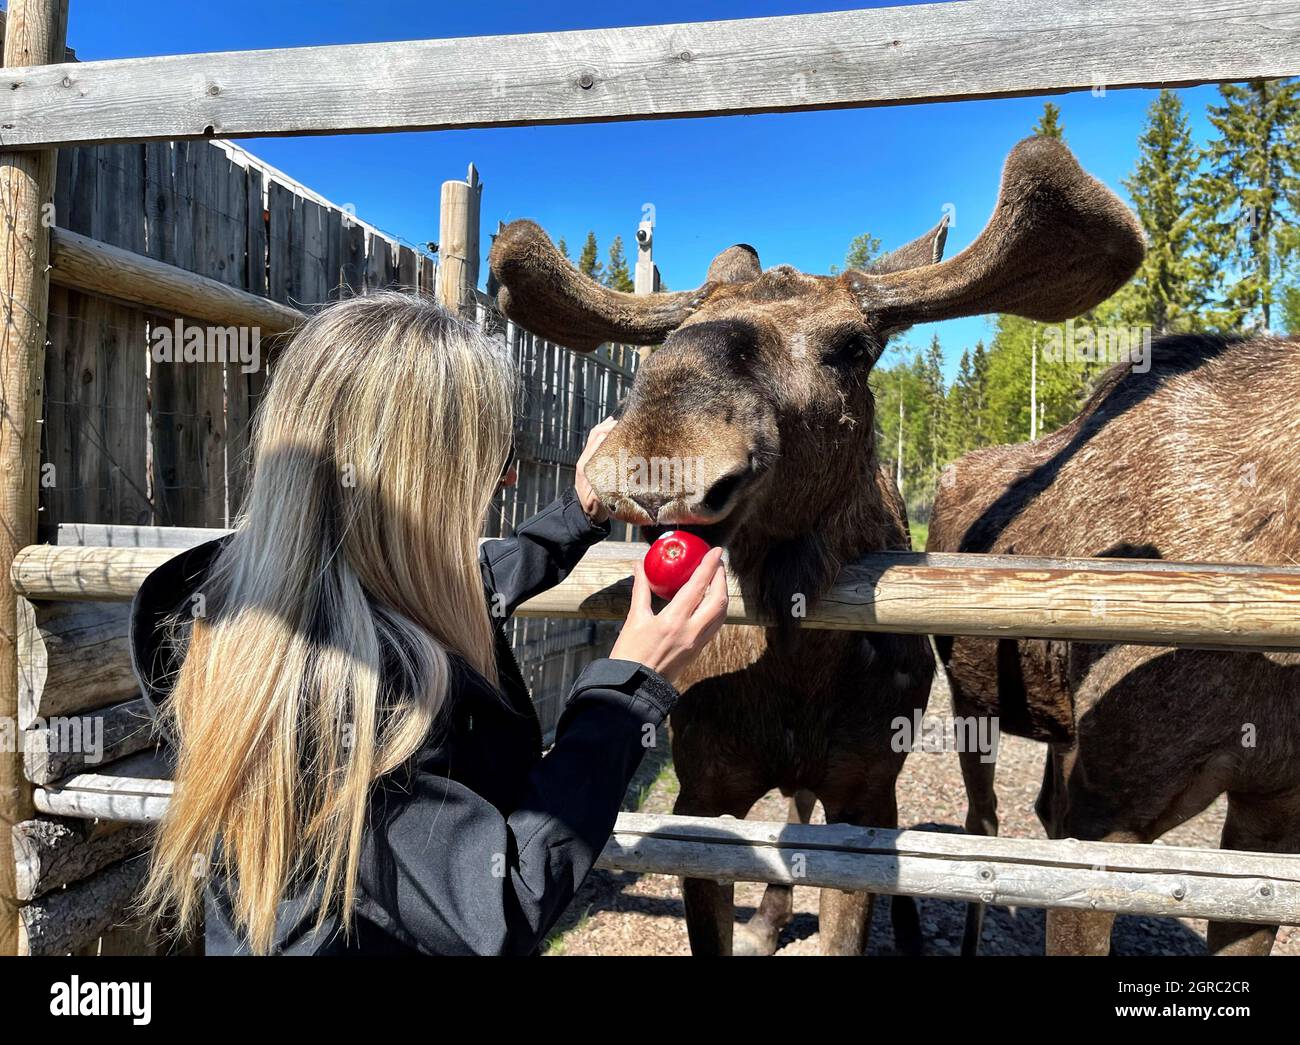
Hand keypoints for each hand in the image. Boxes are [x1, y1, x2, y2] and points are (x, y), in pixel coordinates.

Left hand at [575, 416, 617, 523]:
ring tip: (622, 422)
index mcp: (587, 466)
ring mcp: (587, 458)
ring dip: (608, 427)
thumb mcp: (597, 502)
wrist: (583, 512)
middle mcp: (586, 459)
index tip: (627, 431)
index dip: (612, 433)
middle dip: (612, 427)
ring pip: (596, 435)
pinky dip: (604, 430)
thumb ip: (602, 492)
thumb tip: (611, 481)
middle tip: (629, 424)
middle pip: (597, 434)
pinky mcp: (590, 459)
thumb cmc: (592, 507)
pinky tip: (612, 424)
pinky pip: (595, 440)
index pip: (599, 441)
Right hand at [610, 547, 728, 686]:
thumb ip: (641, 590)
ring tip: (715, 580)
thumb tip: (639, 566)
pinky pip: (714, 626)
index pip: (698, 586)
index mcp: (674, 620)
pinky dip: (715, 610)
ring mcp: (697, 643)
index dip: (709, 566)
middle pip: (718, 599)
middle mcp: (691, 631)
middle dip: (721, 578)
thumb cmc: (630, 654)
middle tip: (716, 564)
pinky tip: (708, 603)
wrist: (634, 687)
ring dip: (721, 594)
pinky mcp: (698, 651)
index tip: (716, 551)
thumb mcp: (634, 619)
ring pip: (720, 614)